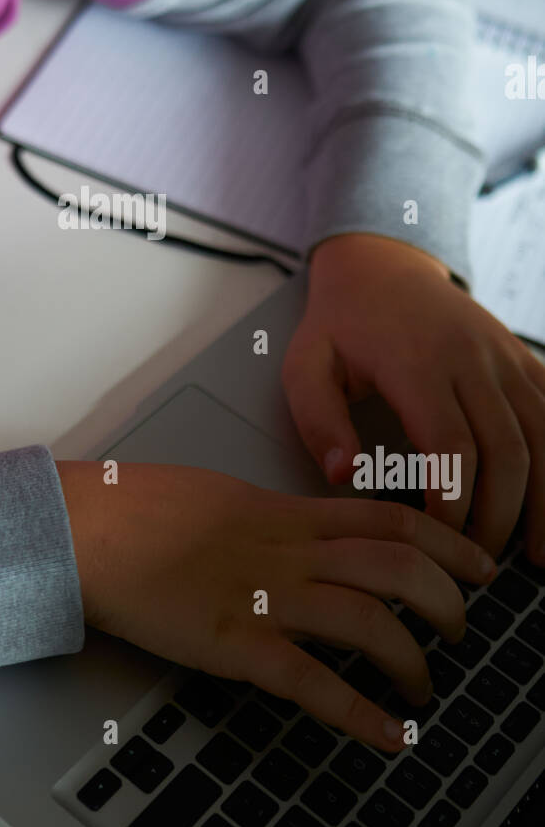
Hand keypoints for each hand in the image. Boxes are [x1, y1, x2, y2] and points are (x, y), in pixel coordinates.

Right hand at [57, 460, 494, 750]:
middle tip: (462, 628)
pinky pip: (311, 680)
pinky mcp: (233, 644)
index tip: (473, 563)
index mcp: (284, 514)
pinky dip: (357, 711)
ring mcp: (262, 596)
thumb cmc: (140, 509)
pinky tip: (385, 734)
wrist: (88, 529)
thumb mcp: (222, 497)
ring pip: (368, 618)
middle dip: (446, 599)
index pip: (387, 518)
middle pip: (396, 565)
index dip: (444, 541)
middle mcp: (286, 551)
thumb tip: (304, 532)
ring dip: (412, 656)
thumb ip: (271, 517)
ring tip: (425, 684)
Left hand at [282, 232, 544, 563]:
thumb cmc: (340, 325)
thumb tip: (343, 476)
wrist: (381, 265)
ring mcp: (504, 357)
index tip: (439, 540)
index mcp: (417, 363)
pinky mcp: (521, 358)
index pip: (451, 447)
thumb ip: (318, 421)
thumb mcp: (305, 365)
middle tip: (481, 561)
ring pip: (544, 435)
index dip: (453, 503)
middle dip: (501, 515)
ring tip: (536, 553)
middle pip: (507, 450)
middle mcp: (472, 359)